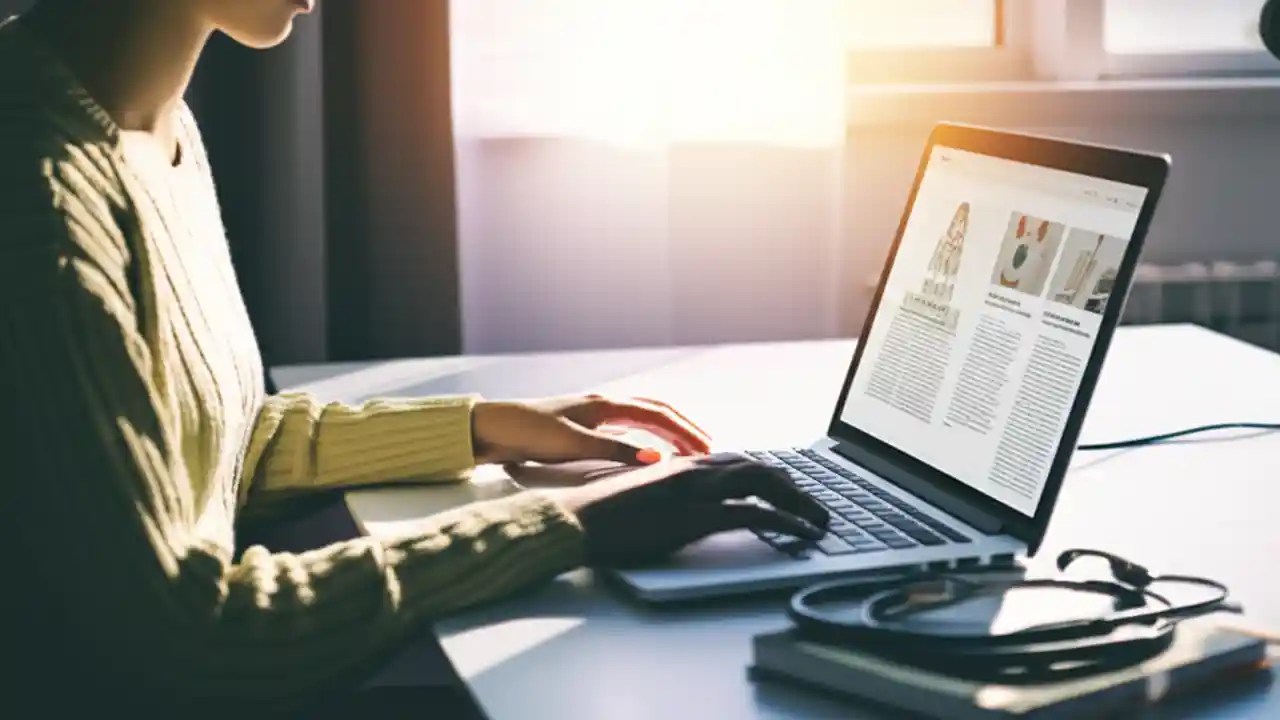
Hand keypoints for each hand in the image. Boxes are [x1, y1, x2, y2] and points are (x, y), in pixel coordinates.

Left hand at [472, 395, 711, 464]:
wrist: (490, 429)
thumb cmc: (528, 432)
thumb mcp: (573, 444)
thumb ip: (614, 450)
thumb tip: (656, 460)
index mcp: (604, 404)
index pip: (657, 415)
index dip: (684, 432)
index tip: (705, 449)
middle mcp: (603, 404)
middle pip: (655, 411)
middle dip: (683, 428)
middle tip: (707, 448)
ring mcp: (593, 414)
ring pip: (642, 417)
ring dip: (667, 430)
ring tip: (687, 448)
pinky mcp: (582, 427)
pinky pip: (626, 427)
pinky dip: (647, 436)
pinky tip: (648, 450)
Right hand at [545, 453, 829, 566]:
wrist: (576, 521)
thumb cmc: (601, 516)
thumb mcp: (643, 497)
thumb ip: (671, 496)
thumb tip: (691, 509)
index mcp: (682, 463)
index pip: (740, 460)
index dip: (772, 474)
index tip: (791, 490)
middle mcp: (694, 468)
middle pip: (761, 467)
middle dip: (795, 486)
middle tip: (815, 507)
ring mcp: (697, 490)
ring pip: (766, 482)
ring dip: (800, 501)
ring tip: (819, 520)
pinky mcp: (696, 516)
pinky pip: (754, 514)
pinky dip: (786, 521)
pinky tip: (802, 533)